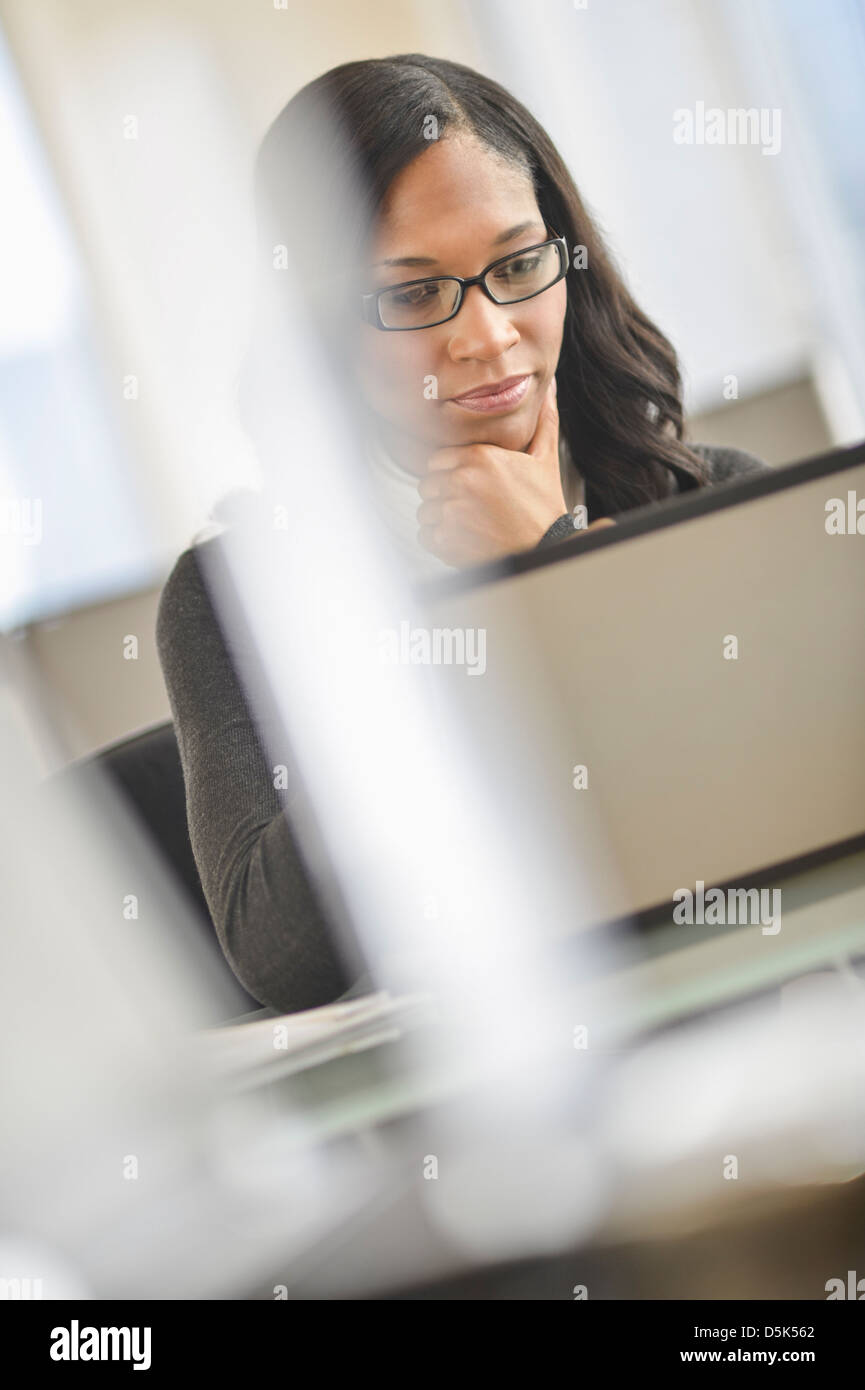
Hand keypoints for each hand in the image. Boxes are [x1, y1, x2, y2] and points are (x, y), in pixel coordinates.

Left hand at [416, 380, 612, 565]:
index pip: (436, 460)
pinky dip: (439, 540)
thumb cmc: (545, 507)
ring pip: (425, 511)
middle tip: (469, 506)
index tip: (466, 485)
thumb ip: (543, 421)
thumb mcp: (545, 458)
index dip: (449, 473)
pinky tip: (462, 539)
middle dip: (443, 495)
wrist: (547, 548)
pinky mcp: (448, 541)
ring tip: (467, 524)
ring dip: (440, 518)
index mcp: (479, 457)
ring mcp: (452, 512)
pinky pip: (425, 536)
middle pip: (427, 484)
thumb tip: (550, 389)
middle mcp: (461, 482)